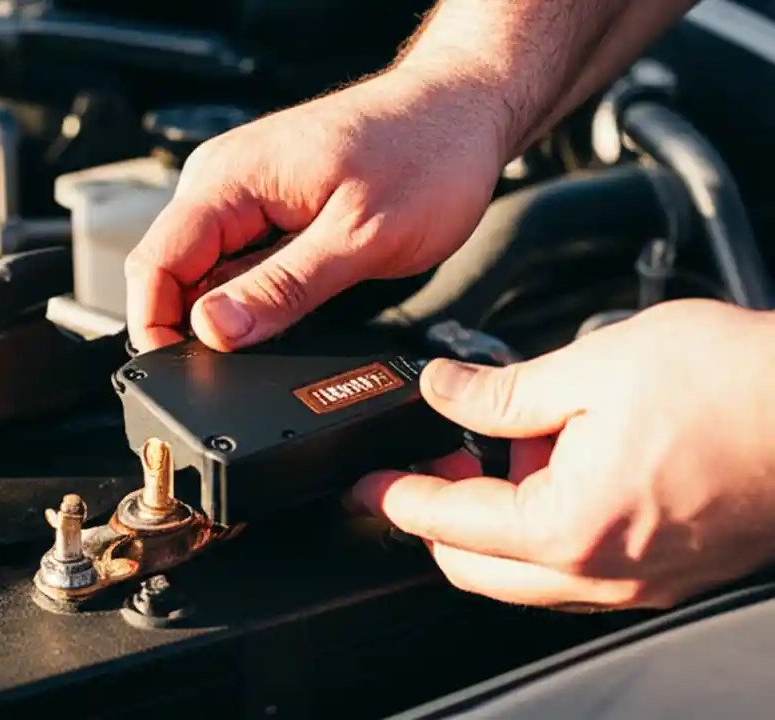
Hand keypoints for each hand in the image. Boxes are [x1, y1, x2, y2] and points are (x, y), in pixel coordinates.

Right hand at [124, 69, 509, 351]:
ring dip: (229, 312)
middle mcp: (224, 181)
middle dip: (193, 327)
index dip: (155, 327)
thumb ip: (281, 288)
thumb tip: (212, 330)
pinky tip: (288, 302)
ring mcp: (242, 193)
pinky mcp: (265, 207)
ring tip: (283, 321)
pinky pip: (236, 262)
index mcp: (230, 178)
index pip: (155, 262)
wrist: (462, 111)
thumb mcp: (360, 238)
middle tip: (246, 363)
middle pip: (171, 272)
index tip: (183, 374)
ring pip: (204, 273)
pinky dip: (253, 294)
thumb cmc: (426, 155)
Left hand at [352, 300, 774, 610]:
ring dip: (492, 523)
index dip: (395, 497)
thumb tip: (441, 390)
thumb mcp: (590, 369)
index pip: (449, 523)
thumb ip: (498, 391)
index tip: (365, 484)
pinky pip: (577, 566)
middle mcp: (600, 573)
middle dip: (437, 517)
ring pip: (527, 573)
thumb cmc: (734, 387)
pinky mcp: (667, 571)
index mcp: (568, 527)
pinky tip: (558, 467)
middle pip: (477, 568)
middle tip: (424, 463)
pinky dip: (545, 527)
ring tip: (504, 447)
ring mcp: (637, 581)